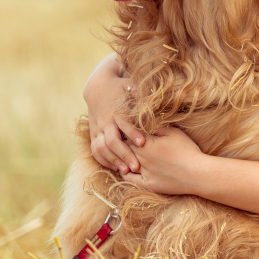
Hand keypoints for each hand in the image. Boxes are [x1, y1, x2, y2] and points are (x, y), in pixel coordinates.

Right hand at [84, 54, 145, 173]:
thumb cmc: (120, 88)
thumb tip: (164, 93)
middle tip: (137, 166)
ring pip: (101, 148)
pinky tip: (114, 168)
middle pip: (112, 141)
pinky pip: (95, 150)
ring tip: (126, 171)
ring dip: (113, 160)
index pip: (124, 124)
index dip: (133, 133)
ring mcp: (98, 129)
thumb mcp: (131, 87)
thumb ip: (146, 93)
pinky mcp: (93, 134)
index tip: (143, 143)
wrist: (97, 86)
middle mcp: (106, 121)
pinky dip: (103, 159)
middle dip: (124, 154)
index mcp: (117, 111)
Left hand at [123, 126, 205, 194]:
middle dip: (123, 143)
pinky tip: (126, 170)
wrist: (197, 173)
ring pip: (125, 162)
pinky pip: (130, 179)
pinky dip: (125, 173)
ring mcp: (144, 172)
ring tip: (123, 153)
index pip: (130, 134)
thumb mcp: (174, 133)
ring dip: (123, 157)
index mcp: (147, 143)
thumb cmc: (188, 150)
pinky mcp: (148, 184)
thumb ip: (157, 127)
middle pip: (125, 148)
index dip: (126, 131)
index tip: (125, 129)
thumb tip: (144, 122)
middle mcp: (142, 157)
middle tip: (121, 139)